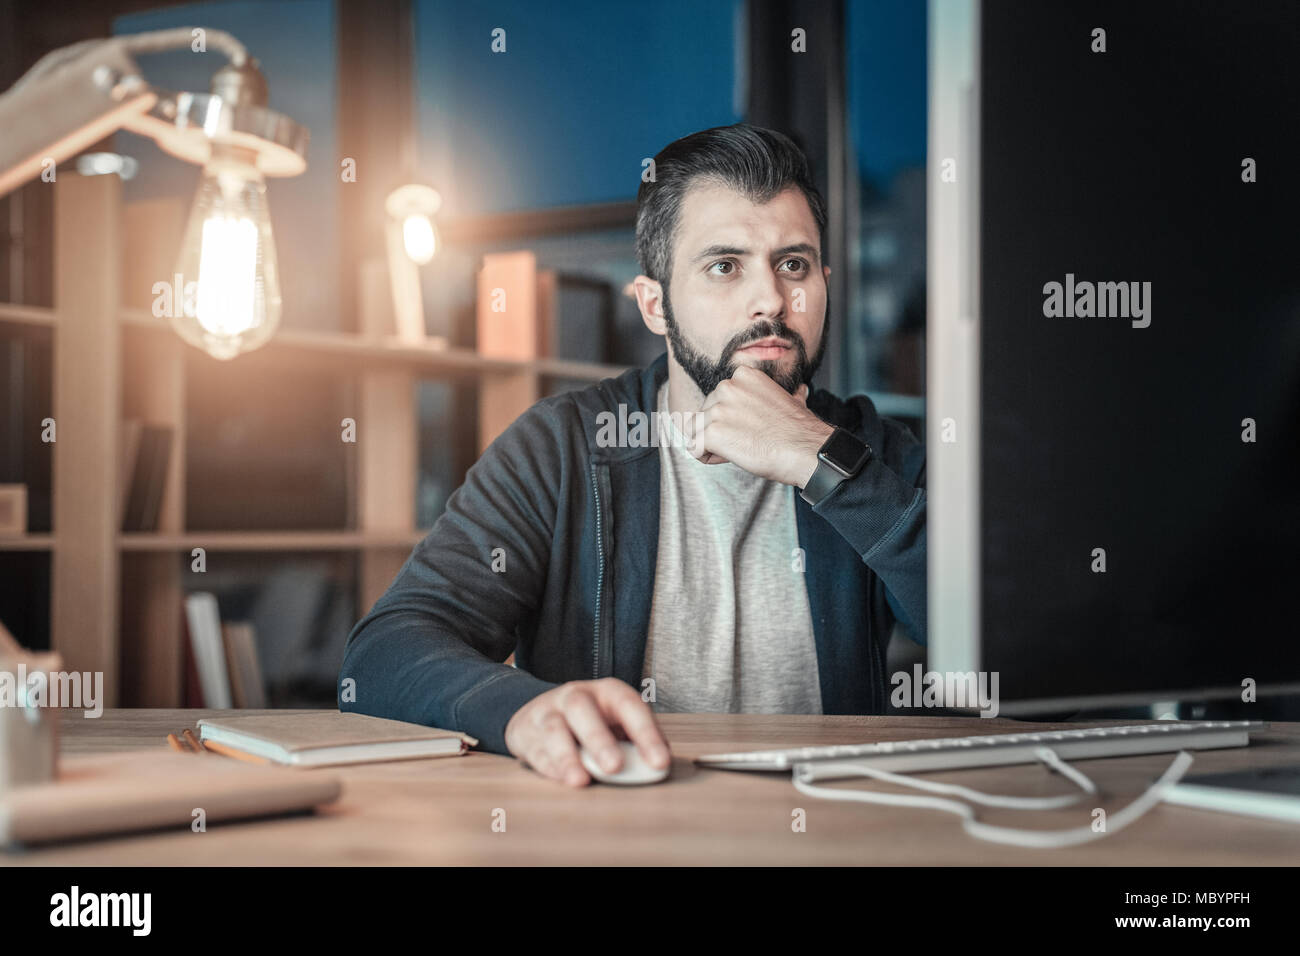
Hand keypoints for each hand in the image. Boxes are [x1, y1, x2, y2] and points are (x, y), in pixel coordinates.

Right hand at [504, 678, 670, 785]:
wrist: (540, 712)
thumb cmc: (592, 721)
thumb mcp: (617, 722)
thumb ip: (636, 741)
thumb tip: (657, 768)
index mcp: (607, 692)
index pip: (629, 706)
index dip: (646, 733)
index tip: (660, 762)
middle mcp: (575, 697)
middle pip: (583, 710)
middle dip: (599, 739)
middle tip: (615, 767)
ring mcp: (547, 713)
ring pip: (554, 729)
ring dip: (568, 757)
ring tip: (581, 780)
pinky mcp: (526, 733)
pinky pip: (536, 750)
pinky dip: (550, 767)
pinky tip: (563, 780)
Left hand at [683, 364, 834, 486]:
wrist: (806, 450)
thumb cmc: (800, 431)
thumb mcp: (790, 400)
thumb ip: (777, 396)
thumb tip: (798, 392)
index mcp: (743, 375)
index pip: (718, 398)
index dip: (731, 419)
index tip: (751, 427)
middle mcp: (726, 387)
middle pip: (704, 414)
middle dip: (719, 431)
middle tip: (747, 441)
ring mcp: (717, 409)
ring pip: (696, 431)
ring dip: (713, 444)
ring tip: (741, 449)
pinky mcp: (711, 433)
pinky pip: (694, 449)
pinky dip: (708, 457)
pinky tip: (731, 457)